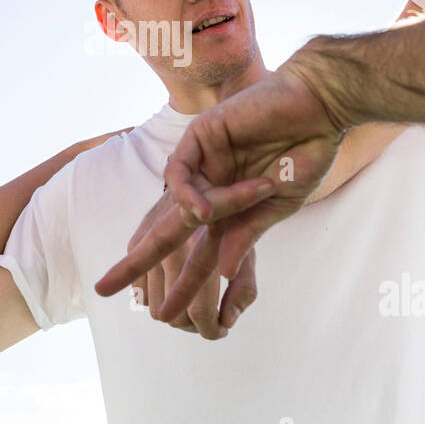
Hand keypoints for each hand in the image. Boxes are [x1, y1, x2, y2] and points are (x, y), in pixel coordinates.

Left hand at [95, 64, 341, 319]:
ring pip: (174, 209)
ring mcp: (202, 164)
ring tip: (202, 237)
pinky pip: (180, 174)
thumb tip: (221, 272)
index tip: (162, 316)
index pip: (196, 253)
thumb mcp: (276, 206)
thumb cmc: (306, 152)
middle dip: (136, 262)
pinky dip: (188, 195)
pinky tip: (203, 210)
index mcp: (229, 210)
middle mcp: (209, 189)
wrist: (320, 107)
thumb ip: (245, 235)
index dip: (181, 284)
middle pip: (165, 233)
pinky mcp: (199, 137)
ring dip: (187, 228)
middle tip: (104, 289)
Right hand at [127, 185, 268, 338]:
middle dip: (193, 325)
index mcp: (208, 245)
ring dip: (175, 314)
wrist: (207, 175)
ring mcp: (150, 239)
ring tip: (195, 306)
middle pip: (173, 315)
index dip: (210, 328)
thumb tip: (226, 322)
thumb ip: (243, 288)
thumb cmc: (240, 214)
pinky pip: (140, 290)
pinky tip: (175, 291)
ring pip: (153, 308)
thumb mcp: (252, 250)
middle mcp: (174, 243)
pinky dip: (156, 298)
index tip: (221, 331)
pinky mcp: (136, 237)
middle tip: (211, 321)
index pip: (200, 309)